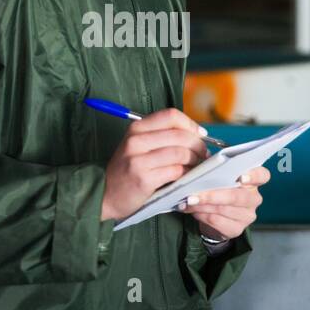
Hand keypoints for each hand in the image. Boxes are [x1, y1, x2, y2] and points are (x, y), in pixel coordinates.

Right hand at [101, 107, 207, 222]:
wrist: (105, 194)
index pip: (171, 116)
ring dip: (195, 160)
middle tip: (203, 154)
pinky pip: (175, 171)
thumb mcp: (138, 146)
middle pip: (179, 135)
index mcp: (137, 128)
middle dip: (198, 144)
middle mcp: (136, 141)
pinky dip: (187, 173)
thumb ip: (161, 136)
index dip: (190, 124)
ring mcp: (138, 160)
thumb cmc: (127, 170)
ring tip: (197, 166)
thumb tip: (196, 134)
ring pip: (180, 153)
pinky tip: (187, 177)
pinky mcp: (144, 178)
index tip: (200, 135)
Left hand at [177, 165, 269, 240]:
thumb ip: (216, 171)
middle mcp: (253, 199)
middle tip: (193, 195)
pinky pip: (217, 221)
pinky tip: (193, 211)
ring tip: (188, 201)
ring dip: (203, 205)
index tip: (241, 177)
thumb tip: (202, 165)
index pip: (262, 175)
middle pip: (237, 196)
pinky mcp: (237, 229)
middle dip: (213, 195)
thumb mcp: (218, 178)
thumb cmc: (217, 191)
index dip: (254, 176)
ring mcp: (247, 215)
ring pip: (224, 209)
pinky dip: (202, 215)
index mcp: (252, 181)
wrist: (214, 219)